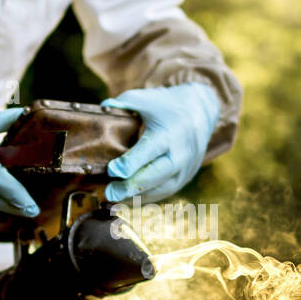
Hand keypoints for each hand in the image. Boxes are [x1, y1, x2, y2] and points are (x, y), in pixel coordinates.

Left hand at [103, 83, 219, 201]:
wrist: (199, 114)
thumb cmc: (163, 107)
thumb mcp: (143, 99)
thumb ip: (121, 105)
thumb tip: (101, 110)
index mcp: (169, 132)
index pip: (149, 151)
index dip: (129, 163)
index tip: (112, 169)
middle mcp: (180, 153)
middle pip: (156, 175)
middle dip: (131, 186)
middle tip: (109, 192)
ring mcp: (185, 168)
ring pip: (160, 189)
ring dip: (136, 197)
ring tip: (113, 200)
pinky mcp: (184, 178)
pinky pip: (164, 193)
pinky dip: (145, 198)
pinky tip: (126, 200)